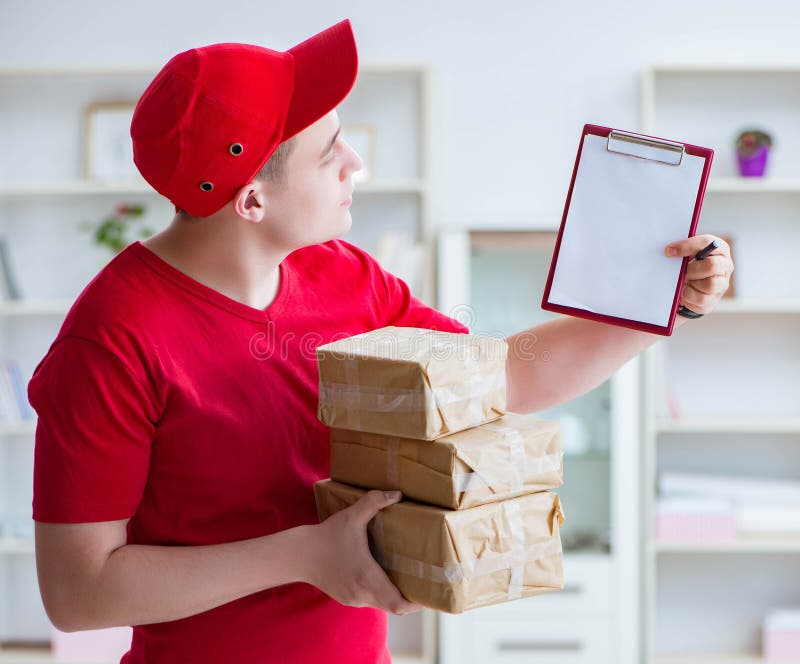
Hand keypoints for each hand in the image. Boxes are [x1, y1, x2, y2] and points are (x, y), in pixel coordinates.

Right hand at [305, 489, 423, 615]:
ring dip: (394, 596)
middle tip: (422, 585)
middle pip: (393, 607)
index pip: (397, 603)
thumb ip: (374, 503)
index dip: (415, 603)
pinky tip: (383, 578)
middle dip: (409, 599)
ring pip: (381, 604)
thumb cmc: (327, 536)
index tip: (428, 594)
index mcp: (367, 578)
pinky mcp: (345, 598)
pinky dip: (380, 594)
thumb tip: (397, 493)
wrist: (298, 554)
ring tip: (407, 580)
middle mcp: (361, 594)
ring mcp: (352, 598)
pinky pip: (369, 601)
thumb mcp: (351, 516)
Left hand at [664, 234, 733, 314]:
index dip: (687, 246)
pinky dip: (688, 295)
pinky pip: (702, 298)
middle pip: (712, 265)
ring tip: (684, 281)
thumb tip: (669, 251)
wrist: (690, 286)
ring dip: (692, 283)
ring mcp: (722, 283)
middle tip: (681, 272)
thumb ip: (682, 250)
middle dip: (691, 269)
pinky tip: (684, 290)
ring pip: (709, 284)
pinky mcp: (714, 298)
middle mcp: (725, 265)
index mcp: (719, 248)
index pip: (707, 243)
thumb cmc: (689, 264)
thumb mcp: (687, 254)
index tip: (669, 251)